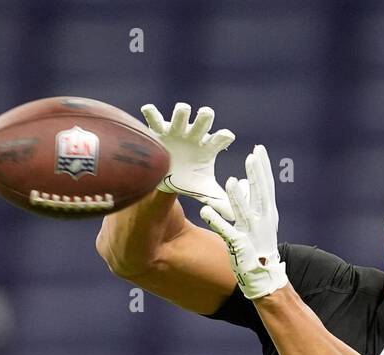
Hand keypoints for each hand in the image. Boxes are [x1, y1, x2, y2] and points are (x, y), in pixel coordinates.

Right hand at [140, 102, 235, 219]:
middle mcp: (194, 135)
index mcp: (208, 147)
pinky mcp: (159, 130)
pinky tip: (148, 109)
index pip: (220, 139)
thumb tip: (235, 217)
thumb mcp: (204, 191)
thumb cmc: (188, 179)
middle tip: (206, 115)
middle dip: (205, 117)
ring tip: (183, 110)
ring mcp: (177, 131)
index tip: (227, 136)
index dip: (223, 137)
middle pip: (204, 121)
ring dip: (182, 112)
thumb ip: (220, 200)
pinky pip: (154, 118)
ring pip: (181, 115)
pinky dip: (151, 113)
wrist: (165, 179)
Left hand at [199, 144, 287, 299]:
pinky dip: (216, 221)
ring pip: (243, 212)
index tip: (259, 150)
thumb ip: (250, 201)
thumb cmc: (259, 246)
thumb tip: (242, 182)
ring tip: (230, 181)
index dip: (263, 168)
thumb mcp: (259, 221)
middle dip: (256, 176)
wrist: (264, 276)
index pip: (266, 187)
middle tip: (253, 156)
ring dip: (237, 197)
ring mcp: (251, 233)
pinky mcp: (239, 246)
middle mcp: (262, 221)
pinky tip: (206, 211)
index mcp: (267, 213)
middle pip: (260, 195)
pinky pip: (226, 231)